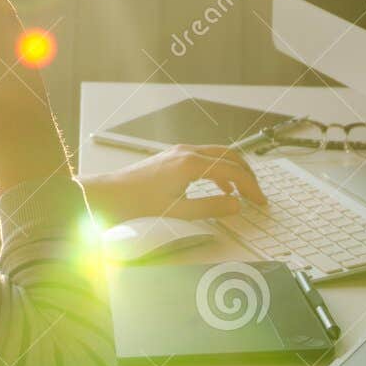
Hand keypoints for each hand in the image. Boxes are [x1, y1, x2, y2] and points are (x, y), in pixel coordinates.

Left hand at [81, 145, 264, 226]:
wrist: (105, 196)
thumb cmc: (135, 205)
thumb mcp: (177, 213)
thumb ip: (210, 208)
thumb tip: (236, 205)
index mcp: (190, 164)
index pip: (232, 171)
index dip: (251, 187)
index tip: (260, 201)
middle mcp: (186, 152)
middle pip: (229, 156)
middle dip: (248, 175)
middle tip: (258, 194)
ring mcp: (178, 152)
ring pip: (218, 154)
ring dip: (235, 171)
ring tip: (244, 192)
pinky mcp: (172, 157)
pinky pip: (205, 158)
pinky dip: (219, 170)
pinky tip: (221, 189)